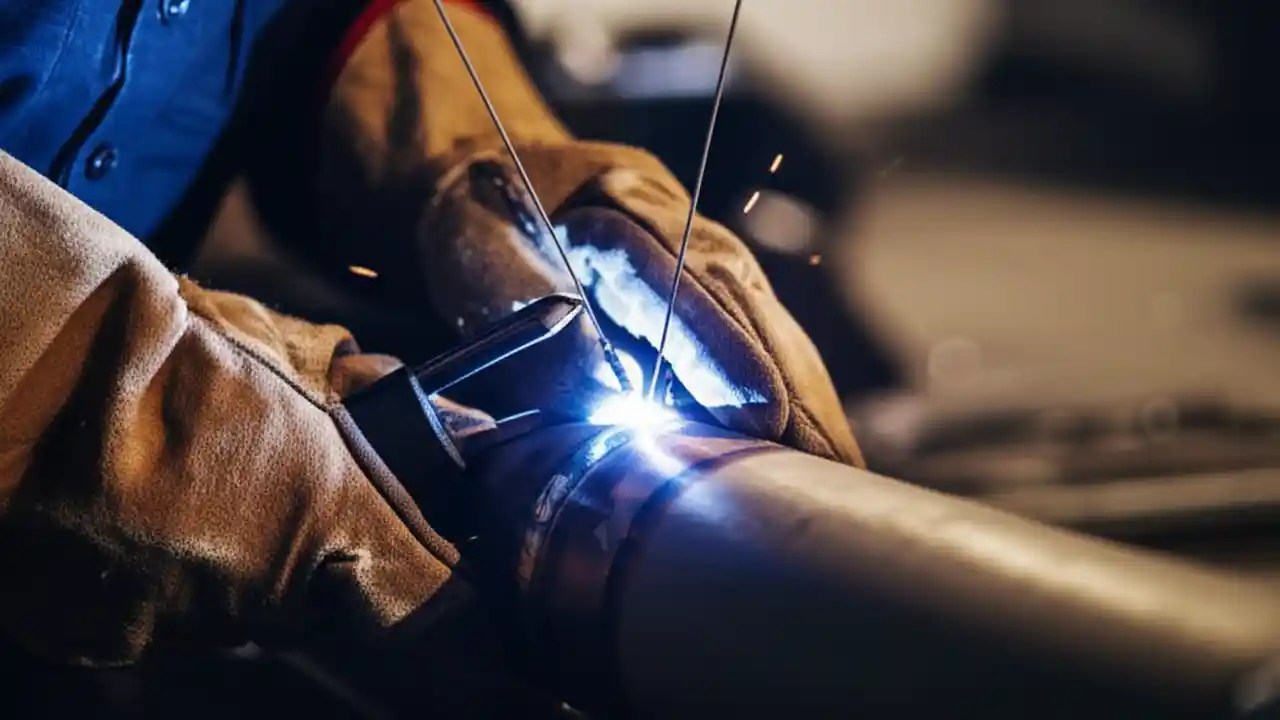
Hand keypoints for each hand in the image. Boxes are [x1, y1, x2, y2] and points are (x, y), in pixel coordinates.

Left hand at [421, 159, 860, 464]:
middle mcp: (680, 229)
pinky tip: (822, 449)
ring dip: (810, 401)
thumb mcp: (475, 250)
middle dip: (793, 390)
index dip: (721, 349)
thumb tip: (592, 383)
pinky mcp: (716, 293)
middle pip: (748, 310)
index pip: (679, 279)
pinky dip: (799, 397)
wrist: (497, 176)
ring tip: (843, 475)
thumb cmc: (480, 217)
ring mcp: (707, 258)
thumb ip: (522, 303)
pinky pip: (768, 343)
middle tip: (832, 470)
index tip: (759, 410)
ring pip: (771, 329)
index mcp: (616, 206)